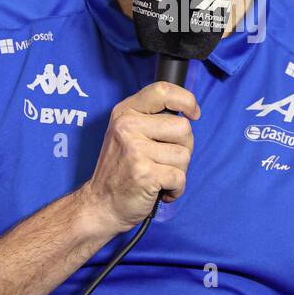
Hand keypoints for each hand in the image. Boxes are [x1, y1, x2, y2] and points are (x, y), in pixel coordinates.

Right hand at [78, 81, 200, 235]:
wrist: (100, 204)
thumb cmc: (120, 169)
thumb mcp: (126, 133)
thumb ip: (151, 119)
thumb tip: (188, 113)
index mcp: (125, 112)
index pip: (162, 90)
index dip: (186, 100)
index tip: (193, 113)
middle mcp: (127, 127)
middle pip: (183, 128)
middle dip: (183, 148)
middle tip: (164, 161)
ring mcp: (135, 150)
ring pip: (184, 155)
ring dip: (179, 171)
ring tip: (159, 176)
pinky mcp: (144, 174)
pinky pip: (180, 178)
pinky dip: (176, 189)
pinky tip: (160, 189)